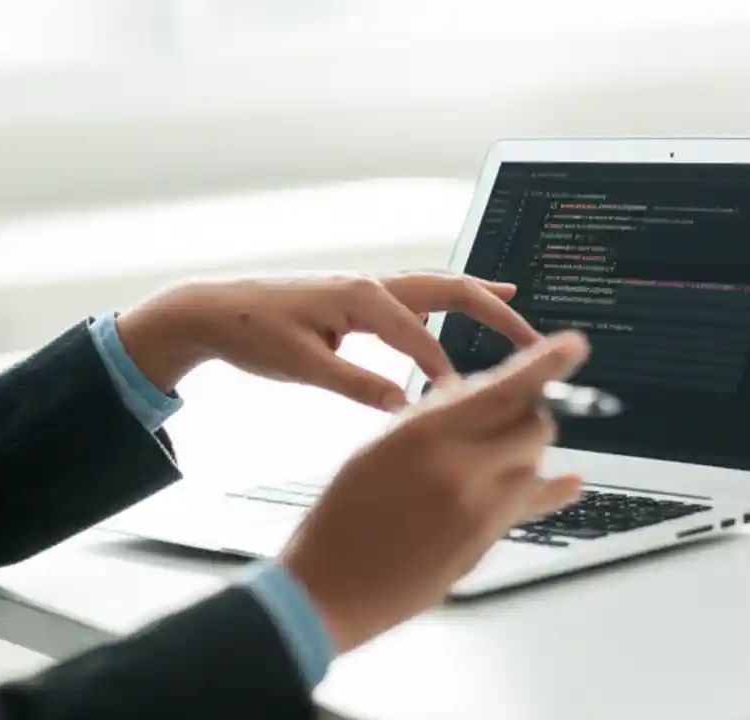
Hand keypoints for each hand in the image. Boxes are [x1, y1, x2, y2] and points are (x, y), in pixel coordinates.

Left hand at [115, 273, 540, 409]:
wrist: (214, 310)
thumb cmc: (252, 333)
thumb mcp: (302, 365)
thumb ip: (355, 384)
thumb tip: (405, 409)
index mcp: (360, 296)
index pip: (422, 338)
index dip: (449, 375)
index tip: (470, 406)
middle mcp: (370, 284)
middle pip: (449, 290)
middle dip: (494, 312)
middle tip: (535, 339)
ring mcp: (366, 287)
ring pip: (436, 288)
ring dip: (477, 300)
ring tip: (516, 312)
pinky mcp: (358, 298)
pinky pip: (416, 298)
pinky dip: (447, 305)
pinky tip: (459, 318)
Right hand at [280, 332, 588, 652]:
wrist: (334, 584)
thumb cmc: (345, 515)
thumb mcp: (380, 448)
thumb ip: (432, 417)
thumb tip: (471, 391)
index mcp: (426, 433)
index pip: (504, 388)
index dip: (545, 363)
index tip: (575, 345)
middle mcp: (461, 467)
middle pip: (533, 423)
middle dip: (525, 412)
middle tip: (501, 417)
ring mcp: (481, 508)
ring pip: (536, 460)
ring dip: (525, 449)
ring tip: (489, 457)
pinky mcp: (488, 540)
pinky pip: (535, 503)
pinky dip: (552, 487)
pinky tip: (569, 481)